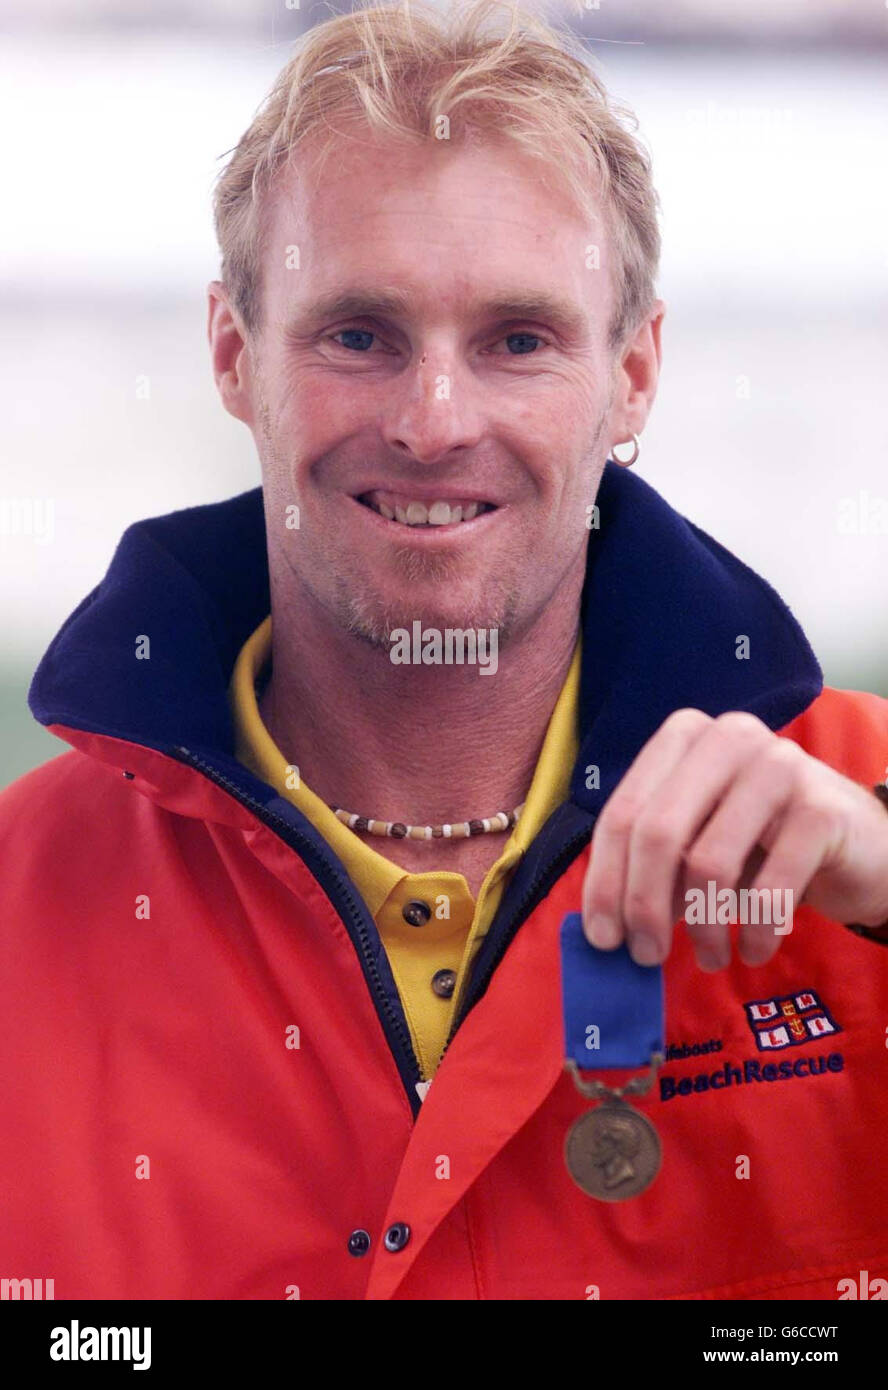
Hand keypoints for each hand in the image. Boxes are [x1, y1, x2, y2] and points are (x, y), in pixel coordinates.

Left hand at [581, 709, 887, 969]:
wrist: (862, 844)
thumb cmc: (764, 843)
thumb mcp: (698, 843)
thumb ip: (651, 867)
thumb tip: (604, 925)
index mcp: (686, 736)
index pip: (623, 813)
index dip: (605, 881)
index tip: (603, 938)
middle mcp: (729, 737)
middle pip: (657, 833)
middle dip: (642, 906)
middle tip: (646, 956)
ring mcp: (779, 766)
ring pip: (708, 864)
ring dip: (702, 928)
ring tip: (710, 957)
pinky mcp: (821, 809)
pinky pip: (768, 890)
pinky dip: (755, 933)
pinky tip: (754, 950)